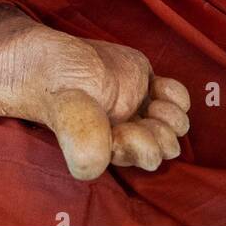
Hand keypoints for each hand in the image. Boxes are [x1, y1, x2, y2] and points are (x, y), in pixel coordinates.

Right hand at [0, 6, 189, 179]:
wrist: (48, 58)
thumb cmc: (56, 88)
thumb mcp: (67, 117)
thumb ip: (84, 144)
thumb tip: (99, 167)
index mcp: (114, 151)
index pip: (145, 159)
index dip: (144, 148)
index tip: (125, 132)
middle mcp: (127, 133)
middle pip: (165, 147)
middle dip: (162, 137)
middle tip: (144, 121)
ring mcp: (138, 109)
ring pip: (175, 125)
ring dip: (173, 117)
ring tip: (155, 103)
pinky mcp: (144, 84)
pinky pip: (176, 98)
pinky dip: (176, 95)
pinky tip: (159, 88)